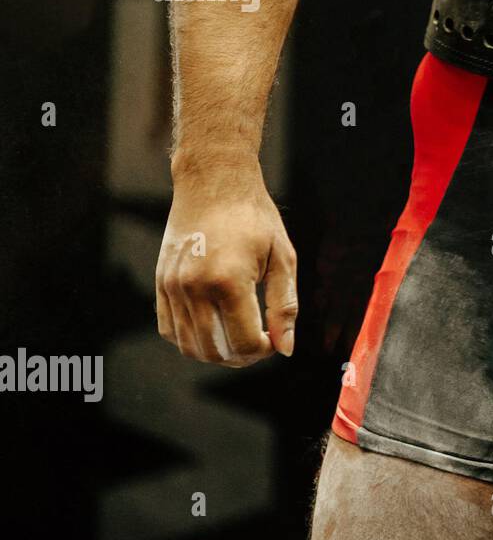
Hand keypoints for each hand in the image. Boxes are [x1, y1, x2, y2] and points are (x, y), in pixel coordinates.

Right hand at [155, 165, 297, 366]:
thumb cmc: (254, 217)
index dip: (264, 350)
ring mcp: (172, 286)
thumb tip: (284, 348)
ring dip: (216, 352)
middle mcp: (195, 287)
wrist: (213, 182)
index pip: (244, 342)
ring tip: (237, 338)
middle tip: (259, 343)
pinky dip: (190, 339)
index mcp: (229, 281)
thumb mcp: (283, 257)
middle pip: (215, 351)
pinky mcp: (160, 283)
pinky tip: (212, 327)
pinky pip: (169, 329)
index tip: (274, 339)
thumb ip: (284, 305)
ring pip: (189, 346)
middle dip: (242, 357)